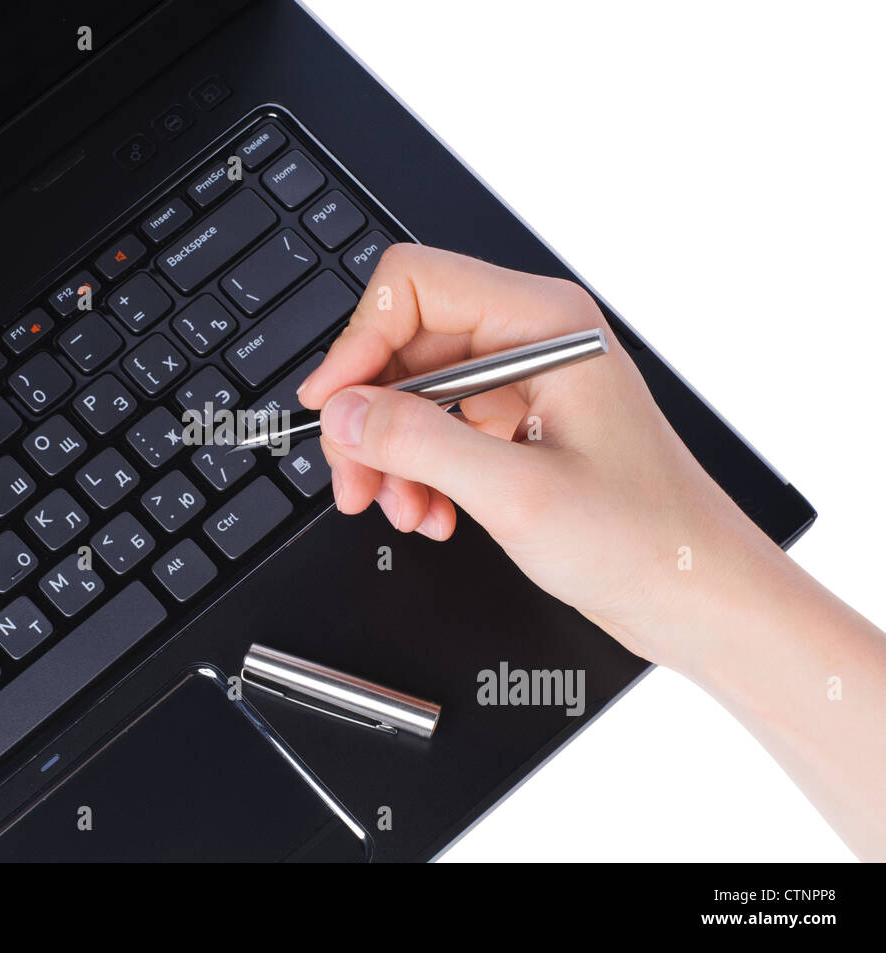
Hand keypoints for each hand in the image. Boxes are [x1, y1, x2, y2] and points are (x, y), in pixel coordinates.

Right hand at [297, 243, 777, 671]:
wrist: (695, 595)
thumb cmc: (646, 539)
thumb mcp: (518, 493)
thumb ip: (419, 444)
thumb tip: (345, 411)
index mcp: (546, 324)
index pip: (415, 285)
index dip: (360, 340)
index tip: (333, 404)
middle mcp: (531, 341)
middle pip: (404, 345)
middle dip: (370, 418)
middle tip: (354, 480)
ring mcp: (522, 383)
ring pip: (411, 394)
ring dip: (390, 456)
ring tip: (401, 512)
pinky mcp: (514, 424)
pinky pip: (436, 431)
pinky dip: (418, 475)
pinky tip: (431, 516)